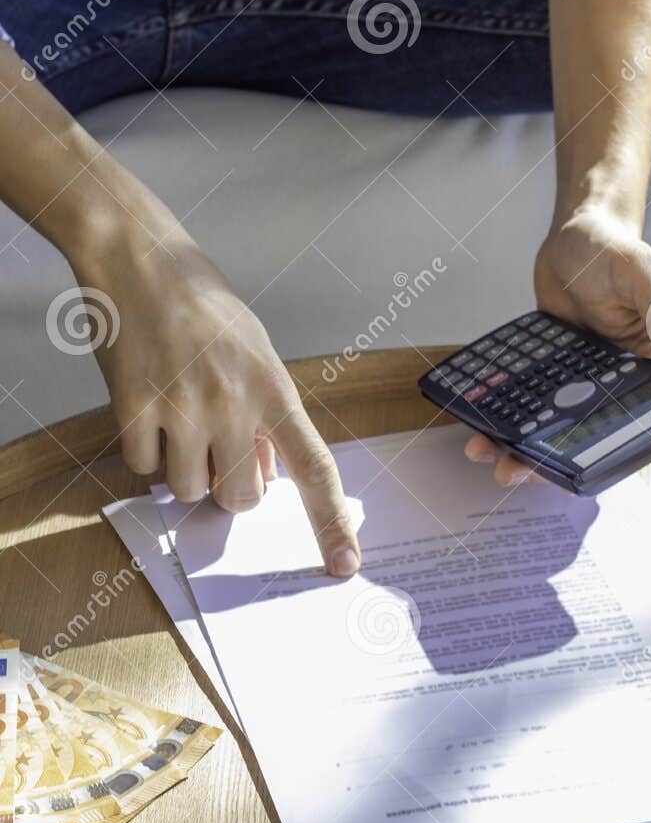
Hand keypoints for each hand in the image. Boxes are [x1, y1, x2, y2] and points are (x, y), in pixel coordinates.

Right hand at [73, 211, 359, 574]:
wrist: (140, 258)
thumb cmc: (205, 306)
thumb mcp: (256, 353)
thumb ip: (267, 415)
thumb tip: (265, 473)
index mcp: (274, 389)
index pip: (315, 469)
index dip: (332, 522)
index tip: (345, 564)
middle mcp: (234, 403)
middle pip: (242, 499)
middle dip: (230, 486)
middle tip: (217, 446)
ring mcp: (182, 407)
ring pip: (189, 492)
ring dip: (184, 471)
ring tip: (179, 419)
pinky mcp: (133, 407)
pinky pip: (143, 470)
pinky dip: (145, 453)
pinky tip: (147, 408)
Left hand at [464, 205, 650, 486]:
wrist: (575, 231)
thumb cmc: (617, 251)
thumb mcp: (644, 276)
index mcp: (646, 367)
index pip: (630, 423)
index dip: (603, 454)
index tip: (575, 478)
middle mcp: (611, 380)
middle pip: (580, 432)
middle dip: (546, 459)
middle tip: (514, 472)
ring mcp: (574, 376)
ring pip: (546, 421)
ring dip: (515, 443)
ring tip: (484, 453)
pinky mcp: (545, 365)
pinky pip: (522, 396)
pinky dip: (501, 412)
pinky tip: (476, 423)